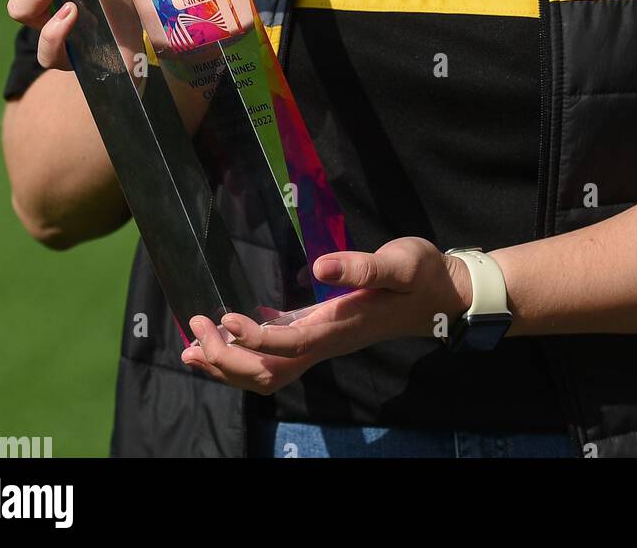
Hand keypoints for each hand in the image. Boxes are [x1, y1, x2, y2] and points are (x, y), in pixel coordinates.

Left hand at [180, 237, 474, 394]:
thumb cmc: (422, 275)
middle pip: (267, 373)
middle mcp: (327, 345)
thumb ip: (361, 266)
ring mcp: (324, 344)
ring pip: (268, 373)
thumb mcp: (398, 262)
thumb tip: (320, 266)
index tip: (227, 319)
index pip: (288, 347)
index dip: (254, 339)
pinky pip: (276, 359)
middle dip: (227, 359)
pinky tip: (228, 339)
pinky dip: (244, 355)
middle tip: (194, 331)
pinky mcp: (323, 335)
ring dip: (228, 364)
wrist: (443, 295)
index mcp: (340, 328)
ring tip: (193, 347)